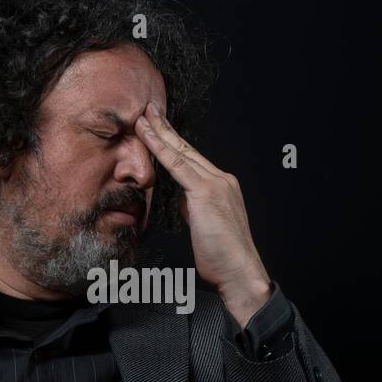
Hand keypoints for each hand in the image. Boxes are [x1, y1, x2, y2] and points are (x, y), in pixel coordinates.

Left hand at [135, 101, 270, 327]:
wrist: (239, 270)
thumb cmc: (222, 255)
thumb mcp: (204, 225)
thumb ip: (193, 207)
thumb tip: (181, 198)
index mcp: (222, 185)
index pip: (192, 159)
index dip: (174, 142)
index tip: (160, 127)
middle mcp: (221, 179)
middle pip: (187, 149)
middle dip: (166, 128)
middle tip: (149, 110)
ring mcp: (216, 183)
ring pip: (181, 152)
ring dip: (160, 132)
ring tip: (143, 117)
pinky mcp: (206, 193)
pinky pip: (178, 166)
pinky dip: (161, 149)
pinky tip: (148, 137)